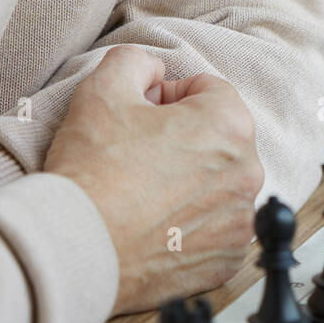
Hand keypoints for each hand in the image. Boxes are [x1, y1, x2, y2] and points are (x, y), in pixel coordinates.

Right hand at [43, 46, 262, 314]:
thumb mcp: (103, 89)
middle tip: (139, 154)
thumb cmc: (92, 171)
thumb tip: (153, 69)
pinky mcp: (227, 260)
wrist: (75, 250)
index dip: (169, 97)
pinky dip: (191, 227)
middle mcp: (248, 173)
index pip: (210, 91)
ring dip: (191, 183)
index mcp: (230, 125)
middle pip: (219, 140)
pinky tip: (155, 226)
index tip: (142, 116)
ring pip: (219, 186)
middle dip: (185, 139)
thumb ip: (136, 62)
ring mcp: (240, 221)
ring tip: (144, 192)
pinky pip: (215, 231)